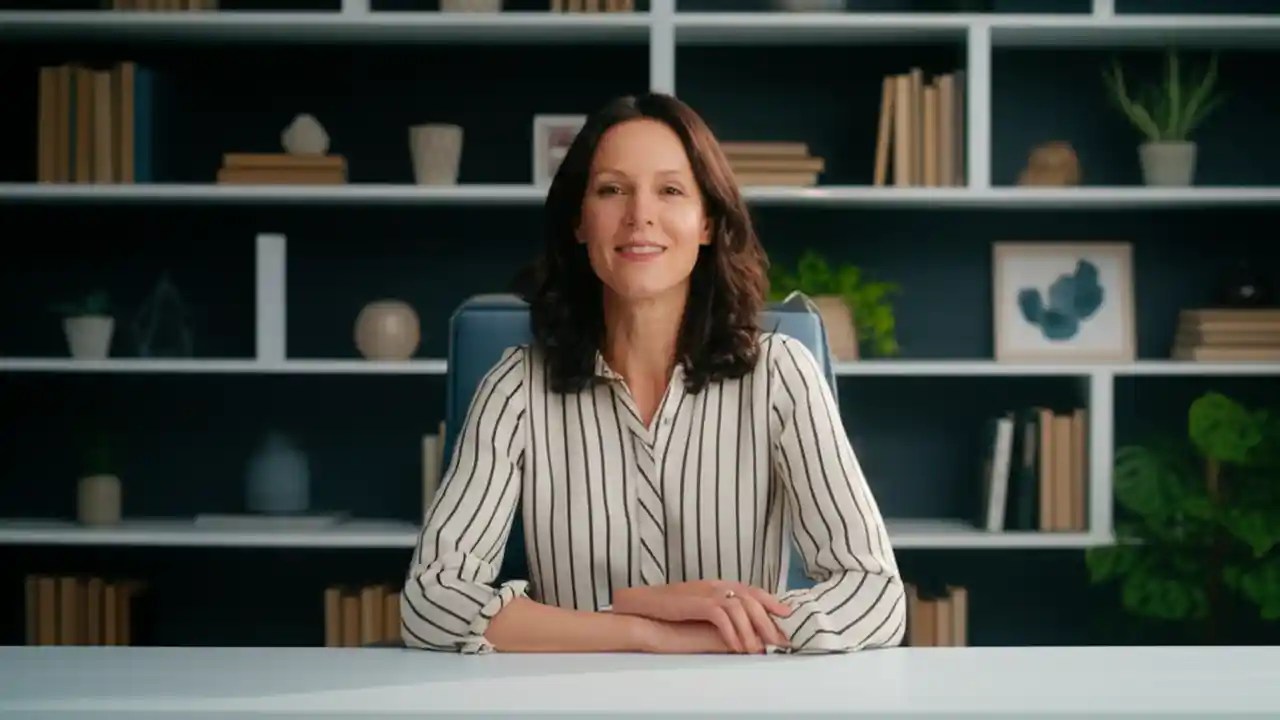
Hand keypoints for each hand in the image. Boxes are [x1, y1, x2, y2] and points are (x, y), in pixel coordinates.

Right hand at [613, 580, 792, 653]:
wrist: (645, 604)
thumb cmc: (670, 607)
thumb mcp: (700, 604)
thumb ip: (720, 609)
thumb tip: (741, 625)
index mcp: (719, 584)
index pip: (752, 591)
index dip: (771, 602)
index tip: (787, 616)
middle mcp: (717, 585)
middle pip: (752, 600)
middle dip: (769, 622)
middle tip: (779, 641)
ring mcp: (707, 592)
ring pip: (741, 608)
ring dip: (752, 631)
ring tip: (757, 650)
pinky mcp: (697, 602)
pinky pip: (722, 617)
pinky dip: (732, 632)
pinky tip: (736, 647)